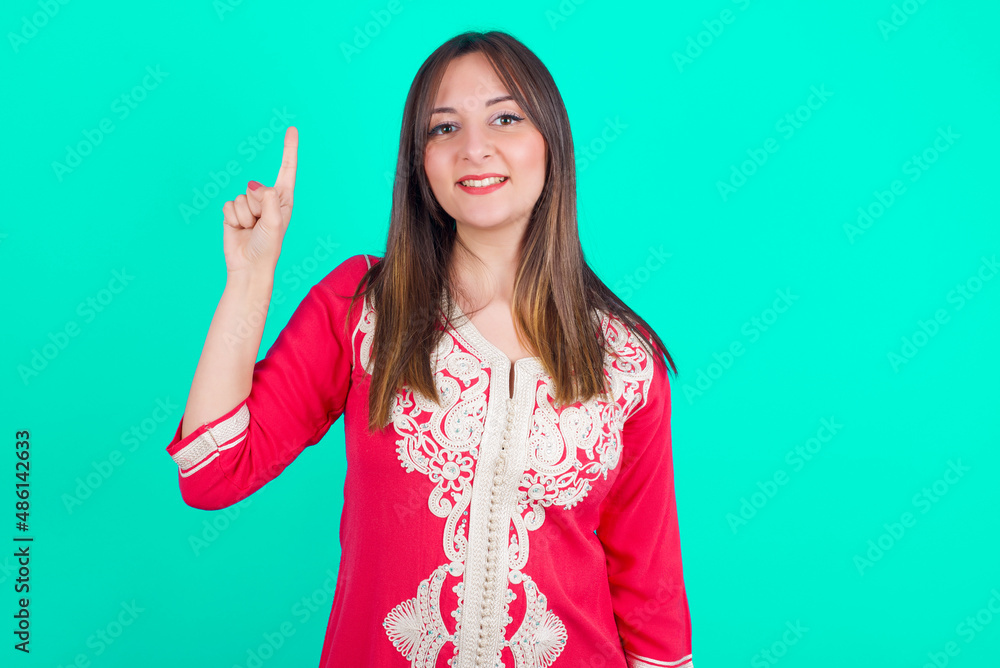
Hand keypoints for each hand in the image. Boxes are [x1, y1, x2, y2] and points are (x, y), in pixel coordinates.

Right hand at [222, 126, 297, 275]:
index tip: (292, 129)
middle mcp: (267, 199)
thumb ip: (268, 199)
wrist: (249, 266)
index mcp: (284, 199)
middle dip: (256, 206)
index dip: (289, 149)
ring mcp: (249, 205)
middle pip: (256, 187)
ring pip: (241, 197)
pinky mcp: (233, 212)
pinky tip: (239, 230)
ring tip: (251, 230)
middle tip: (259, 225)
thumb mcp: (275, 222)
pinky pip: (228, 205)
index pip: (287, 169)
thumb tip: (254, 185)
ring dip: (244, 216)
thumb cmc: (268, 247)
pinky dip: (232, 219)